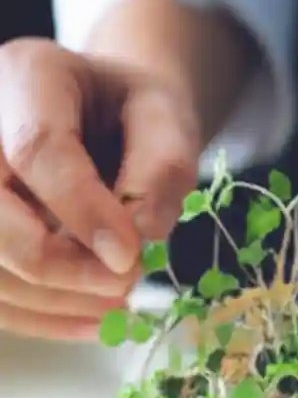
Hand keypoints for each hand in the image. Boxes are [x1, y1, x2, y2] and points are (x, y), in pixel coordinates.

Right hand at [0, 38, 200, 339]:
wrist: (101, 111)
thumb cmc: (133, 112)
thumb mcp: (168, 118)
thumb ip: (163, 164)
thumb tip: (142, 229)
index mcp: (28, 75)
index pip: (37, 147)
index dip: (82, 209)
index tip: (131, 257)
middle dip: (55, 262)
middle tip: (124, 283)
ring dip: (48, 296)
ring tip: (117, 303)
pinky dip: (35, 314)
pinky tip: (89, 322)